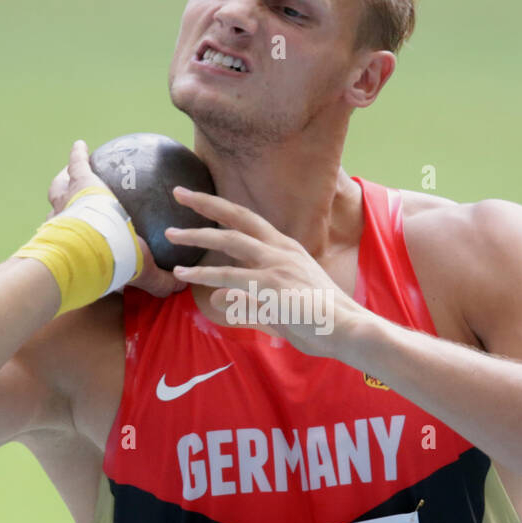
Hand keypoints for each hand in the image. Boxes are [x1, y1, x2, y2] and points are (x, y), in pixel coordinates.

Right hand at [49, 140, 183, 297]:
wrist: (96, 246)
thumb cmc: (115, 261)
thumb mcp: (143, 272)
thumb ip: (162, 280)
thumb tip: (180, 286)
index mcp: (82, 244)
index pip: (80, 240)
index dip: (79, 235)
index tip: (82, 231)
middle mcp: (66, 225)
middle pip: (59, 214)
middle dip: (62, 209)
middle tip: (68, 202)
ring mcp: (68, 202)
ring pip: (59, 190)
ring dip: (62, 183)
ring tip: (70, 172)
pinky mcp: (79, 182)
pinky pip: (77, 163)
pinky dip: (78, 154)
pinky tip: (81, 145)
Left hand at [164, 186, 368, 356]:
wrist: (350, 330)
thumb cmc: (321, 321)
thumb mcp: (279, 307)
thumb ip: (248, 300)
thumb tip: (217, 296)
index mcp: (287, 249)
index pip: (250, 221)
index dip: (223, 208)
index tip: (199, 199)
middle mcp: (281, 249)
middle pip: (237, 218)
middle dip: (206, 203)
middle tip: (178, 193)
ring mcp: (277, 264)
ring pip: (228, 242)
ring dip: (196, 236)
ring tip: (171, 235)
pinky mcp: (272, 284)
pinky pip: (230, 276)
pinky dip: (206, 273)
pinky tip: (187, 273)